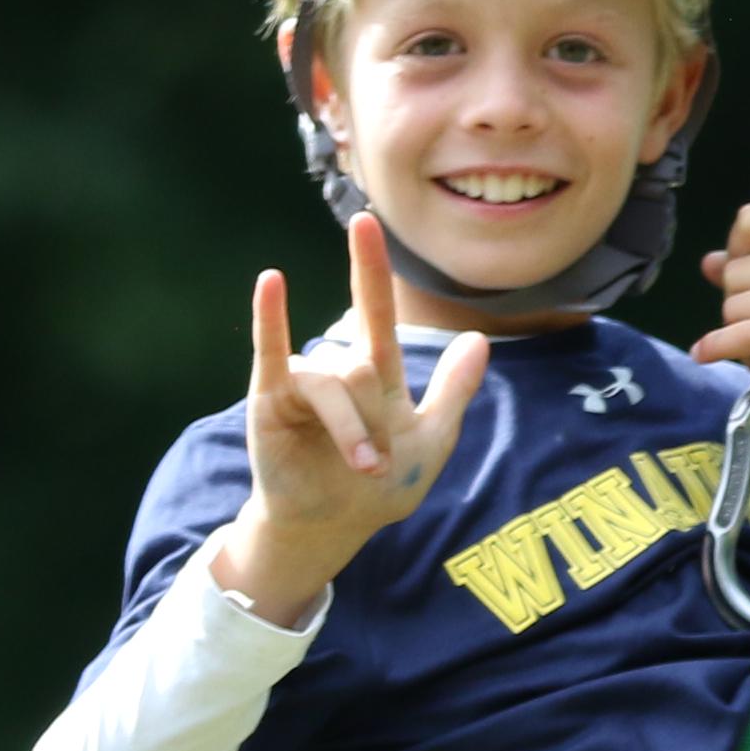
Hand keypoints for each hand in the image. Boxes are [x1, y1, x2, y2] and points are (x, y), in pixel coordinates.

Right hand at [205, 213, 490, 626]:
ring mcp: (303, 381)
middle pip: (362, 365)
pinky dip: (271, 317)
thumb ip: (454, 392)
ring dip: (353, 433)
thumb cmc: (380, 488)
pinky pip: (272, 352)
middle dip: (374, 420)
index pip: (376, 311)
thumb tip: (480, 338)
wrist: (329, 528)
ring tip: (366, 469)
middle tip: (377, 461)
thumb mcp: (431, 442)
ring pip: (335, 385)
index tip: (366, 221)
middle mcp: (337, 368)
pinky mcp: (270, 398)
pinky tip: (272, 283)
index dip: (371, 269)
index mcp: (374, 371)